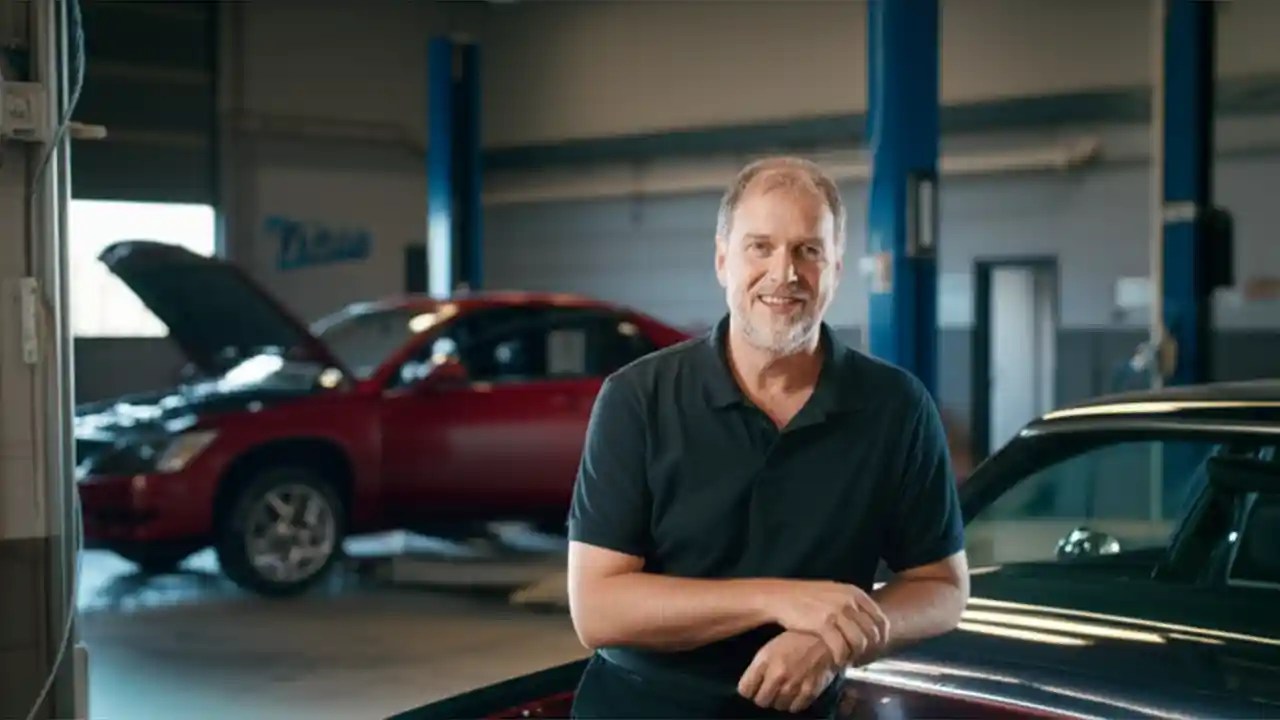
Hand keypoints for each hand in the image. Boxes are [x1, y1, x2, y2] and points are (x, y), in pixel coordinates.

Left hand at [737, 630, 839, 712]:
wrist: (824, 636)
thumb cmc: (795, 638)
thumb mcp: (770, 646)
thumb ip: (758, 667)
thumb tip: (749, 685)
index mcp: (765, 660)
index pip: (745, 689)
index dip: (748, 689)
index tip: (752, 686)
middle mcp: (778, 674)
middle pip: (761, 701)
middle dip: (763, 695)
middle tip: (769, 688)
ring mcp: (794, 684)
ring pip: (777, 706)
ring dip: (779, 699)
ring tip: (784, 688)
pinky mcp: (810, 691)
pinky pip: (795, 708)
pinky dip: (794, 703)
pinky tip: (795, 692)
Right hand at [762, 580, 889, 665]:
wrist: (779, 597)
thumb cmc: (805, 598)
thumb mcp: (833, 593)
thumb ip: (851, 604)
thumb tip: (868, 623)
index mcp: (854, 592)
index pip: (881, 620)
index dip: (881, 639)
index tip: (875, 650)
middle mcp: (848, 600)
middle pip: (872, 633)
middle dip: (870, 651)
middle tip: (862, 660)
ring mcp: (836, 612)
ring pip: (859, 643)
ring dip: (856, 656)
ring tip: (848, 661)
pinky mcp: (823, 624)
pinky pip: (841, 648)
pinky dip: (841, 658)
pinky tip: (837, 661)